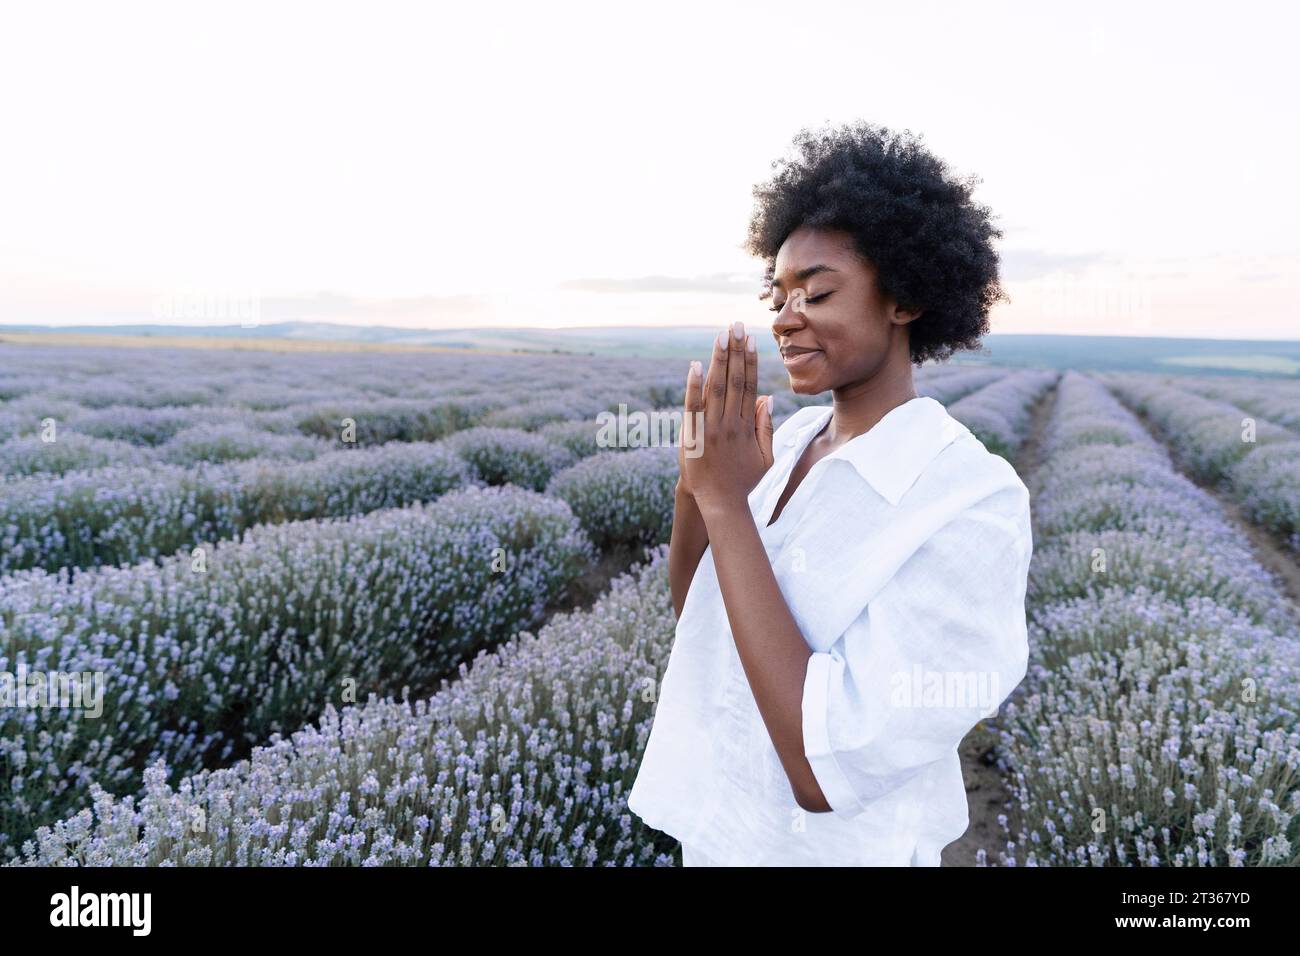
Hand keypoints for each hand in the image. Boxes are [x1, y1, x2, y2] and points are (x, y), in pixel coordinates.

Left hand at [680, 321, 773, 515]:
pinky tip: (695, 366)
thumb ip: (765, 428)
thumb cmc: (743, 482)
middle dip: (735, 351)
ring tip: (721, 336)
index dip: (750, 361)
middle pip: (734, 380)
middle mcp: (730, 424)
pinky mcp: (693, 436)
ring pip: (716, 388)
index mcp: (747, 427)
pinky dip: (694, 386)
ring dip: (718, 361)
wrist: (719, 504)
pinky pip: (693, 407)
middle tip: (735, 326)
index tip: (750, 340)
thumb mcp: (765, 458)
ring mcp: (711, 429)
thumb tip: (767, 398)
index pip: (749, 386)